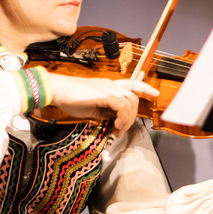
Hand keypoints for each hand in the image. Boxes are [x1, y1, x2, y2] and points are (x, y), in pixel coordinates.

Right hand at [44, 73, 158, 137]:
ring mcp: (109, 88)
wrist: (58, 90)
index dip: (145, 87)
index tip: (154, 94)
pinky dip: (122, 118)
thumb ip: (105, 112)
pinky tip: (115, 125)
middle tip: (123, 129)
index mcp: (108, 86)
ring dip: (127, 120)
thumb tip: (114, 119)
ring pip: (130, 103)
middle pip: (134, 98)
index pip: (132, 83)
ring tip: (118, 130)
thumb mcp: (92, 109)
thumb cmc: (70, 99)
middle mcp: (111, 84)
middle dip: (133, 116)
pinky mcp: (106, 94)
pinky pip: (122, 107)